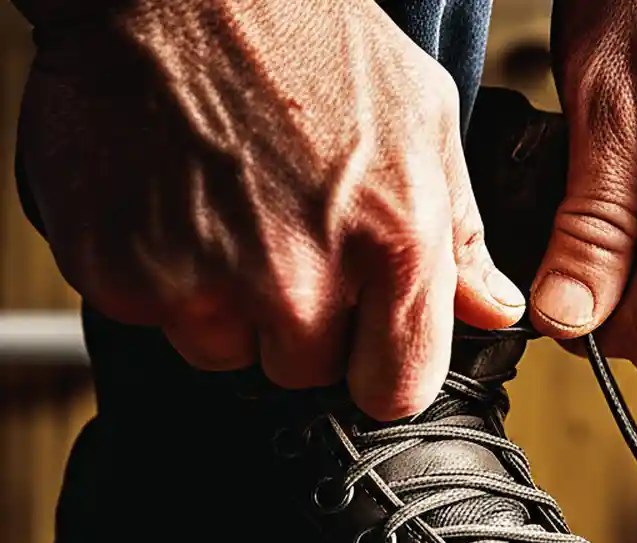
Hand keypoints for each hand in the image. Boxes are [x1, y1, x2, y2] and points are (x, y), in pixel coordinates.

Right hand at [16, 0, 523, 418]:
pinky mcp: (120, 277)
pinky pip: (151, 317)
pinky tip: (176, 205)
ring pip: (224, 351)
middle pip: (306, 372)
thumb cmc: (303, 34)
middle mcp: (298, 280)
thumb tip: (494, 308)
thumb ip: (462, 232)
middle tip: (286, 232)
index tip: (368, 337)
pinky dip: (159, 276)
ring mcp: (202, 285)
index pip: (397, 390)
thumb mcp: (422, 116)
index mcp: (392, 245)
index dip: (383, 365)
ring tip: (228, 211)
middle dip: (302, 321)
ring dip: (227, 304)